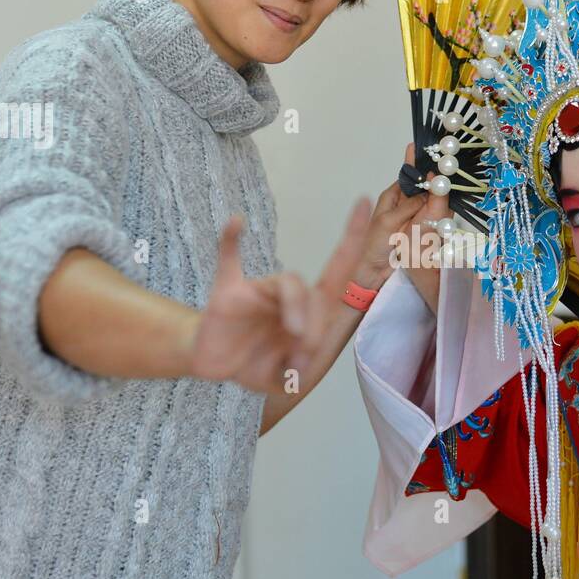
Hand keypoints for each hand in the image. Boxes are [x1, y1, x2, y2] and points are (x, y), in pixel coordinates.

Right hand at [186, 200, 370, 392]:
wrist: (214, 365)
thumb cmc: (255, 363)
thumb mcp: (283, 377)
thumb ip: (297, 369)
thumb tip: (302, 356)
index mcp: (307, 311)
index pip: (337, 271)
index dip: (352, 238)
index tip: (364, 201)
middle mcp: (286, 295)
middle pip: (317, 291)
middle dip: (320, 320)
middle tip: (308, 349)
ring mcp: (257, 290)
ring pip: (288, 282)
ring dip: (297, 308)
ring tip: (296, 338)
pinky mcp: (228, 292)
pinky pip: (228, 259)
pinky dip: (231, 240)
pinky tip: (235, 222)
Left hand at [353, 142, 434, 289]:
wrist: (375, 271)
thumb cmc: (374, 245)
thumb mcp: (388, 222)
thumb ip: (408, 206)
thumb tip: (426, 190)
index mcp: (393, 197)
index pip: (407, 175)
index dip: (415, 161)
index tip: (423, 146)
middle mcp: (407, 204)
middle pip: (424, 185)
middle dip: (433, 173)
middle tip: (443, 160)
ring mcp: (417, 216)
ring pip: (433, 198)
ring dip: (440, 189)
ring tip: (448, 175)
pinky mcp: (425, 229)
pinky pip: (437, 215)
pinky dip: (443, 208)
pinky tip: (448, 199)